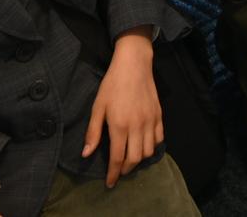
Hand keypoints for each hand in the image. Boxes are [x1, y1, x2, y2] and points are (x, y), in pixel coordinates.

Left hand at [83, 31, 160, 186]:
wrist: (134, 64)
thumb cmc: (112, 85)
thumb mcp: (98, 107)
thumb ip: (93, 132)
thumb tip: (86, 154)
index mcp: (120, 125)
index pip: (118, 158)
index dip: (114, 173)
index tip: (110, 182)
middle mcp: (138, 126)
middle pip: (135, 158)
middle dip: (126, 169)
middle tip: (119, 172)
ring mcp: (151, 121)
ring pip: (149, 151)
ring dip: (140, 159)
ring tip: (131, 159)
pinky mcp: (159, 115)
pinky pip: (159, 138)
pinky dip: (153, 147)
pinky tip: (144, 145)